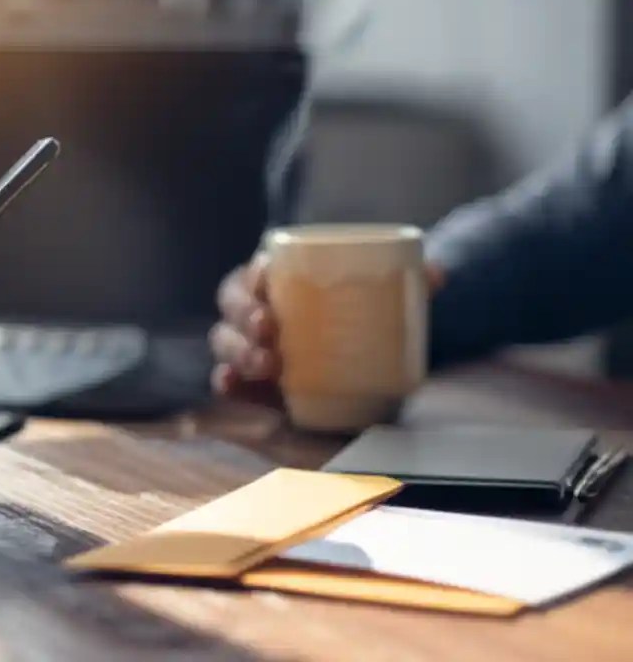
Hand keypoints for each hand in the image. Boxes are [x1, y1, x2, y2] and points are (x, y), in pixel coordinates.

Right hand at [209, 254, 443, 409]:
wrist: (367, 373)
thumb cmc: (363, 324)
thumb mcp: (387, 305)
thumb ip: (408, 287)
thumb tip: (437, 273)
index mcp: (279, 285)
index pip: (254, 273)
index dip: (253, 274)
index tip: (266, 275)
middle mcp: (256, 314)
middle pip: (232, 306)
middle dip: (244, 314)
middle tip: (269, 327)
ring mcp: (249, 350)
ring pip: (225, 342)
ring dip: (238, 350)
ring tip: (267, 365)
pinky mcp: (252, 388)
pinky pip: (228, 384)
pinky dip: (226, 383)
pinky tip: (231, 384)